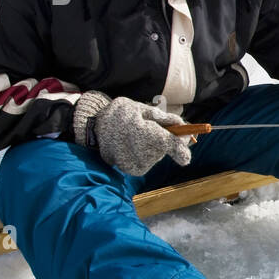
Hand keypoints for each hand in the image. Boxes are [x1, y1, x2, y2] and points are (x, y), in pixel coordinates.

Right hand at [73, 91, 191, 175]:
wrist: (93, 129)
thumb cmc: (120, 114)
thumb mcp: (141, 108)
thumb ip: (163, 118)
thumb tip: (183, 125)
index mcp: (147, 134)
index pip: (172, 145)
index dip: (182, 149)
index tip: (185, 155)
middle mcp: (143, 152)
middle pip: (164, 150)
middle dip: (164, 141)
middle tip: (149, 130)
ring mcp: (137, 164)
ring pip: (156, 156)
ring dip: (152, 148)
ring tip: (135, 137)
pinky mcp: (132, 170)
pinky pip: (146, 163)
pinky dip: (143, 155)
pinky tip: (131, 147)